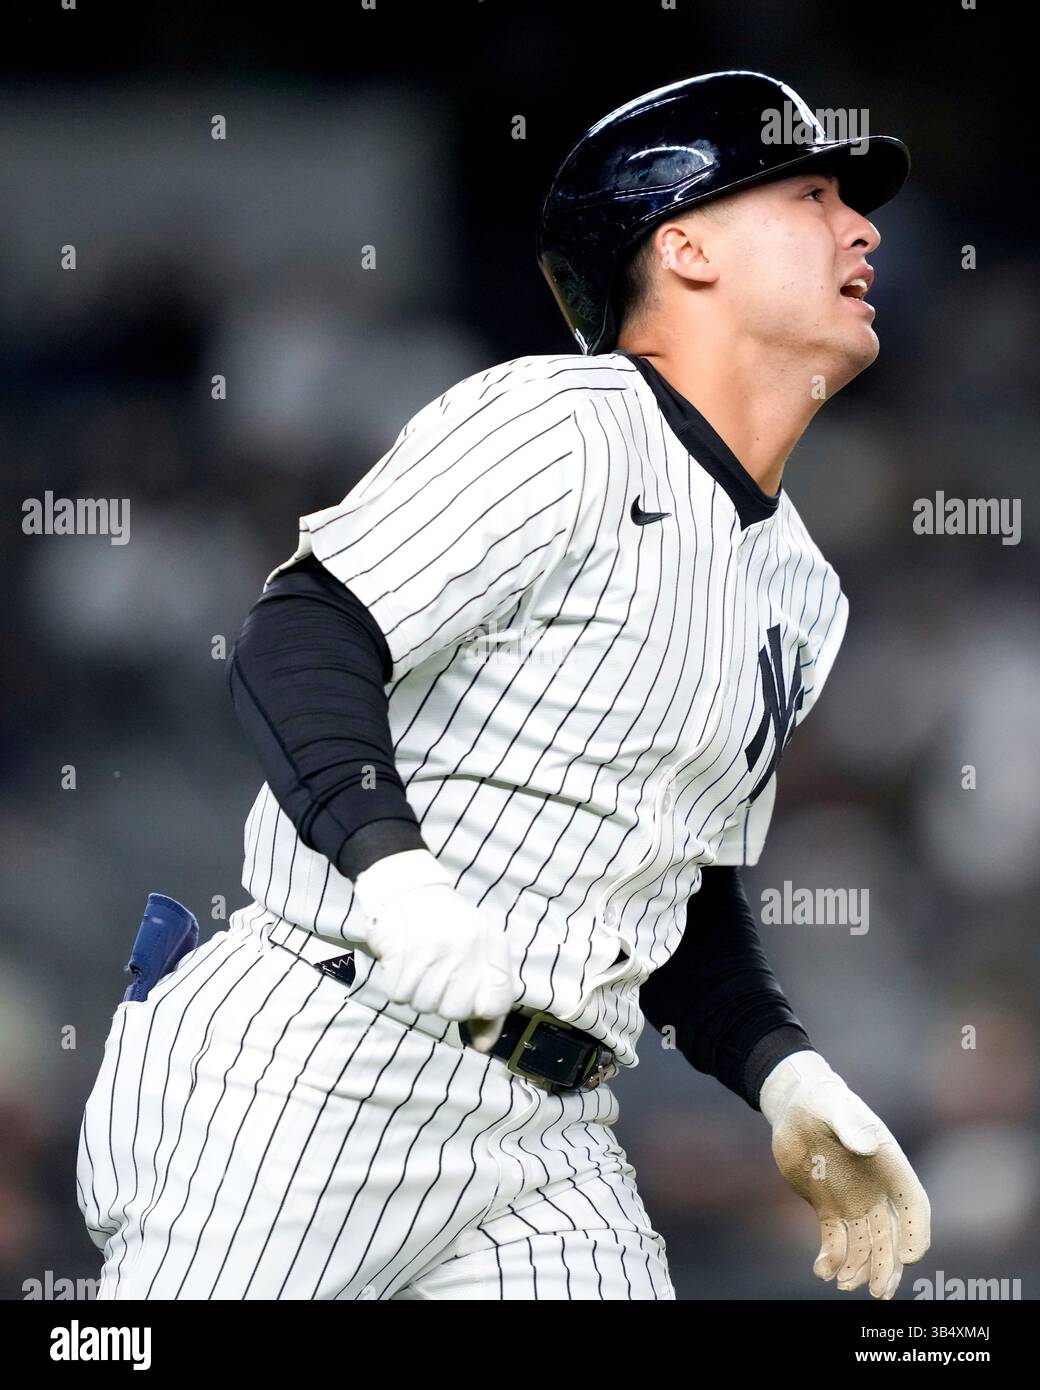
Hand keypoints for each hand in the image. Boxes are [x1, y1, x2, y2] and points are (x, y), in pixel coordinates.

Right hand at [352, 849, 518, 1050]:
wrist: (407, 887)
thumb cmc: (445, 924)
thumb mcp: (477, 948)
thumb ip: (486, 994)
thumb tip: (484, 1045)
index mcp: (492, 945)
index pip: (499, 1000)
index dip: (485, 1017)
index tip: (474, 1017)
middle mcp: (468, 948)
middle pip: (457, 1010)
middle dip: (444, 1002)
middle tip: (437, 977)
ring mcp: (436, 951)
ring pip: (426, 1006)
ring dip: (418, 994)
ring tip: (419, 966)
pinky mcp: (406, 954)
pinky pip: (400, 996)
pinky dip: (398, 986)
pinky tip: (403, 964)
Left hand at [760, 1050, 930, 1299]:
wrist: (796, 1108)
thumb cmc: (824, 1102)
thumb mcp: (836, 1107)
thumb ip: (851, 1125)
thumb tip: (867, 1147)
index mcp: (890, 1168)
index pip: (914, 1207)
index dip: (916, 1233)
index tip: (909, 1257)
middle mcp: (876, 1191)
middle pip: (891, 1237)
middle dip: (888, 1266)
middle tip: (879, 1291)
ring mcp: (853, 1203)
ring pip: (865, 1246)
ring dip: (859, 1268)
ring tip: (845, 1284)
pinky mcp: (828, 1209)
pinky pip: (835, 1241)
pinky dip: (831, 1259)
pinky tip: (821, 1270)